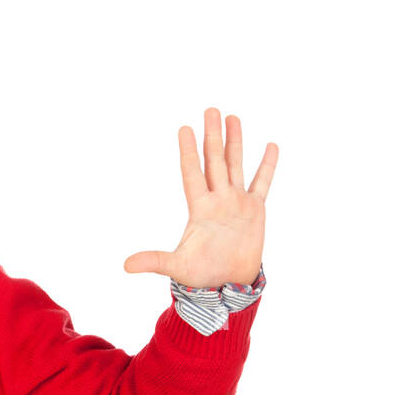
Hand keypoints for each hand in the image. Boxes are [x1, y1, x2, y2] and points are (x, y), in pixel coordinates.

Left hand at [123, 108, 277, 289]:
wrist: (227, 284)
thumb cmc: (201, 275)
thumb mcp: (177, 267)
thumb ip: (154, 261)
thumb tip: (125, 266)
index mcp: (199, 208)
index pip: (192, 172)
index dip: (189, 151)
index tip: (184, 128)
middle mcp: (217, 199)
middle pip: (214, 161)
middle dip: (212, 136)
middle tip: (210, 109)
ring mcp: (236, 202)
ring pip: (236, 165)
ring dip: (235, 142)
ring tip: (233, 117)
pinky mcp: (255, 210)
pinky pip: (262, 183)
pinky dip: (266, 166)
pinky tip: (269, 146)